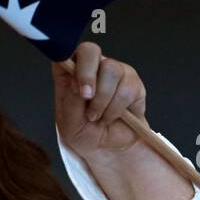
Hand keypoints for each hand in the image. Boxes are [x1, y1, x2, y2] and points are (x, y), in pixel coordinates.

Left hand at [52, 41, 148, 162]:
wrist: (109, 149)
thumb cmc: (85, 133)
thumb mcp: (69, 123)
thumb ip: (71, 101)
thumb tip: (78, 83)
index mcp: (70, 73)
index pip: (65, 50)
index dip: (67, 58)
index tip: (70, 81)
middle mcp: (92, 68)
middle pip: (90, 51)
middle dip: (87, 75)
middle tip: (86, 98)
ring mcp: (114, 73)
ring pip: (112, 70)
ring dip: (103, 100)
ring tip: (98, 117)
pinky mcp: (134, 84)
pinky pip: (128, 88)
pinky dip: (117, 108)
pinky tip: (111, 117)